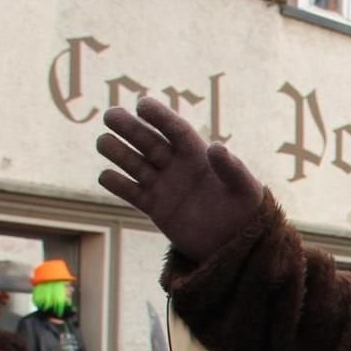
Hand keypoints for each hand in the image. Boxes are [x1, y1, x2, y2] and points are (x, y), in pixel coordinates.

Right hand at [97, 99, 263, 263]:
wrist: (236, 245)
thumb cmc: (247, 211)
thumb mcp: (245, 189)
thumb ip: (232, 168)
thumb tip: (216, 147)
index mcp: (199, 154)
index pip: (175, 130)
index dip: (160, 116)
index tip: (142, 105)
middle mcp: (177, 165)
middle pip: (148, 141)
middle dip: (129, 128)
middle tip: (110, 115)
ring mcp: (164, 185)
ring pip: (134, 163)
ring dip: (117, 151)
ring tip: (103, 142)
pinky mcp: (155, 207)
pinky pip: (131, 192)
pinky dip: (117, 184)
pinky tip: (106, 176)